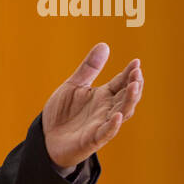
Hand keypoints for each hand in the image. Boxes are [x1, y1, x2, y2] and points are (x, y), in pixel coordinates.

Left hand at [42, 42, 143, 169]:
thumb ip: (89, 68)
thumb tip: (104, 44)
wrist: (46, 137)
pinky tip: (117, 116)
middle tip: (137, 72)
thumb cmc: (63, 113)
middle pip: (127, 97)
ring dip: (129, 101)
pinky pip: (106, 132)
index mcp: (103, 96)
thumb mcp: (74, 86)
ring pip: (122, 113)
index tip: (136, 61)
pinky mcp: (92, 139)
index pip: (121, 82)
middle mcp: (106, 109)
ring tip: (134, 87)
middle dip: (134, 85)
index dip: (129, 73)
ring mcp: (101, 124)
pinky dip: (112, 125)